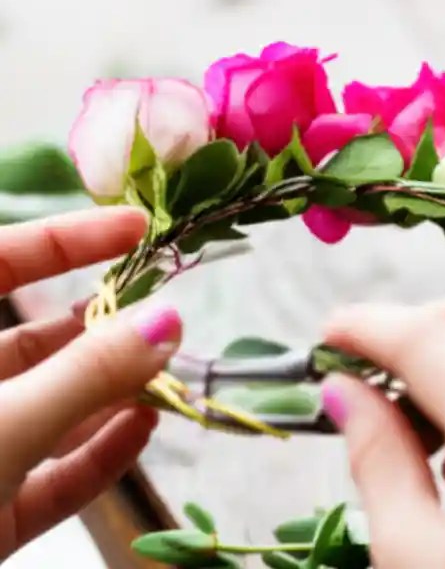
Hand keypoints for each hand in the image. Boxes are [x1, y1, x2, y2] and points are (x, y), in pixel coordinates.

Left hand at [0, 208, 182, 559]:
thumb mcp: (0, 428)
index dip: (63, 239)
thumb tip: (168, 320)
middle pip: (28, 342)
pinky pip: (49, 474)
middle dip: (103, 329)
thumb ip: (87, 375)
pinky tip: (144, 429)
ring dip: (109, 394)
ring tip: (171, 375)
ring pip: (45, 410)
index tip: (136, 227)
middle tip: (171, 314)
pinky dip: (97, 454)